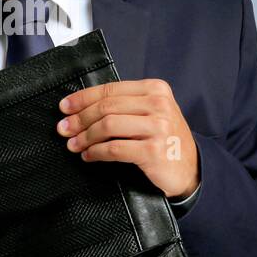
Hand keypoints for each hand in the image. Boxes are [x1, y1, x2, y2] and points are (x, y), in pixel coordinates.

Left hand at [56, 78, 199, 199]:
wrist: (192, 168)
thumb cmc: (165, 139)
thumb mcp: (152, 112)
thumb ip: (125, 104)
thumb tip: (82, 106)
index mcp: (155, 89)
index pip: (110, 89)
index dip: (83, 98)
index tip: (65, 107)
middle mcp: (158, 104)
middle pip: (106, 107)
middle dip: (79, 119)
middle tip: (64, 128)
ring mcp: (158, 127)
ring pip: (107, 126)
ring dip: (85, 137)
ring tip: (74, 145)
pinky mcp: (153, 150)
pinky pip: (114, 149)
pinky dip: (96, 152)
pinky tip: (89, 155)